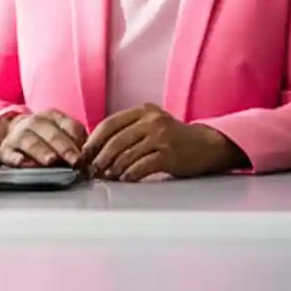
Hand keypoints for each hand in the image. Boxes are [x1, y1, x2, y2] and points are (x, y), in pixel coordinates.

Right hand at [0, 109, 86, 167]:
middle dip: (64, 148)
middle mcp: (35, 122)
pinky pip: (10, 154)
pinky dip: (16, 158)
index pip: (69, 126)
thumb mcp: (60, 132)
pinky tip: (21, 163)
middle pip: (52, 134)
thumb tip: (90, 159)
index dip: (78, 141)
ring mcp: (19, 135)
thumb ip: (75, 142)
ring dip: (42, 151)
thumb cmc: (43, 136)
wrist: (10, 132)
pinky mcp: (5, 149)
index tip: (86, 156)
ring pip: (31, 142)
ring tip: (51, 161)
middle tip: (75, 161)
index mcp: (53, 116)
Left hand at [81, 103, 245, 181]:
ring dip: (113, 169)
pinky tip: (125, 179)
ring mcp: (162, 137)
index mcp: (143, 111)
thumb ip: (129, 131)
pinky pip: (142, 166)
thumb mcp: (151, 125)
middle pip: (116, 141)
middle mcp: (152, 121)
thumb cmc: (173, 138)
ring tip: (107, 177)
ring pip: (127, 155)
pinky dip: (130, 174)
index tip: (84, 155)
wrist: (206, 145)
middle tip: (93, 171)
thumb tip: (96, 149)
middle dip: (100, 159)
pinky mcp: (170, 154)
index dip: (93, 141)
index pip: (109, 124)